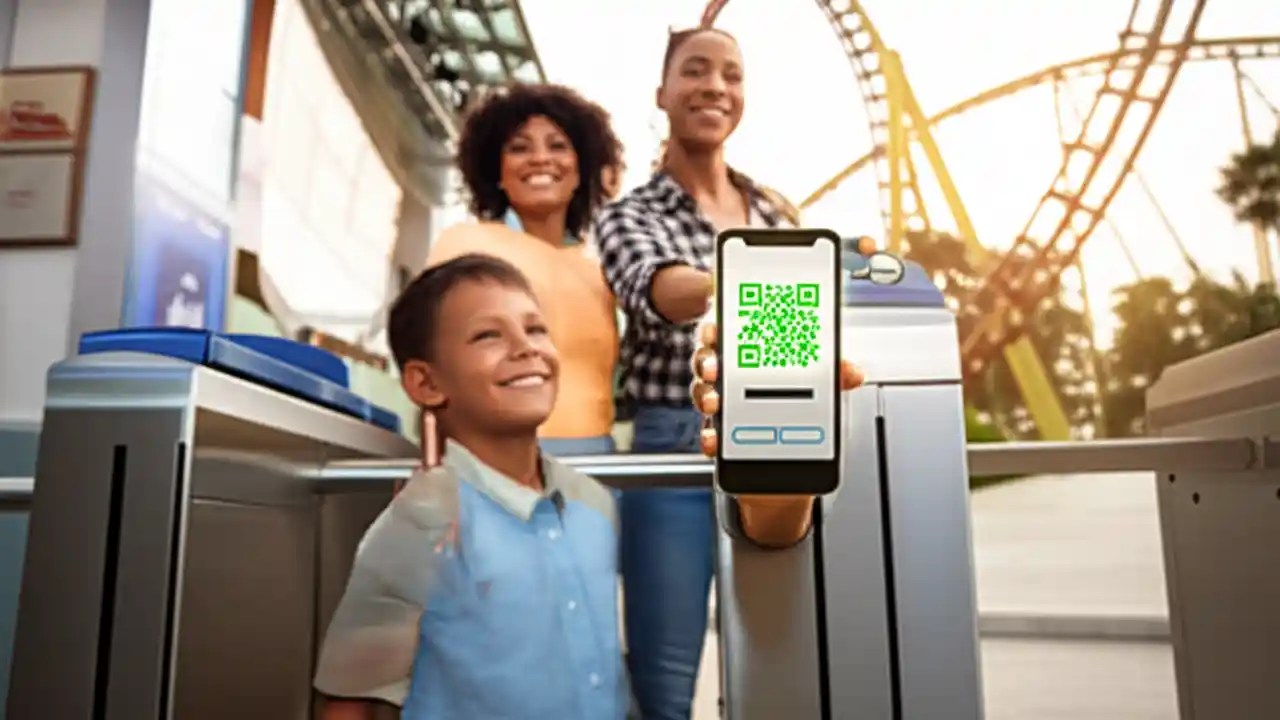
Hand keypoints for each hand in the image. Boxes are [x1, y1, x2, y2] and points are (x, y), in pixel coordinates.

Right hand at [690, 321, 865, 456]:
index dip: (719, 325)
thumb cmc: (798, 408)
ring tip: (716, 404)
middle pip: (708, 359)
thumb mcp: (819, 387)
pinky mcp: (722, 435)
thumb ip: (832, 375)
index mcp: (752, 356)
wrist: (792, 460)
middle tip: (714, 367)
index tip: (718, 326)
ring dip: (705, 397)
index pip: (731, 332)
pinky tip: (717, 439)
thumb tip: (853, 373)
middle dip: (706, 361)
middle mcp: (732, 377)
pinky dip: (710, 437)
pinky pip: (709, 433)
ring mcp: (724, 406)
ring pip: (703, 394)